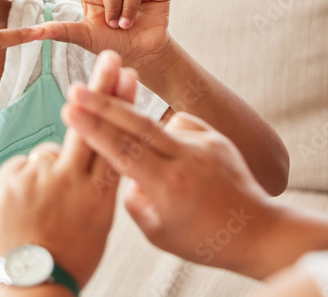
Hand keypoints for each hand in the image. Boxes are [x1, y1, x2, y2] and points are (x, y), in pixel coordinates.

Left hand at [0, 51, 135, 288]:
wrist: (32, 284)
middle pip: (91, 124)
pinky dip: (26, 181)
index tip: (129, 76)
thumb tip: (100, 157)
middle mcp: (75, 180)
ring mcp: (42, 177)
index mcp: (102, 193)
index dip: (123, 105)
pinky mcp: (13, 178)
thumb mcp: (99, 224)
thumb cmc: (69, 257)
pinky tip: (25, 209)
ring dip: (50, 171)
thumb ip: (99, 187)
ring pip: (52, 151)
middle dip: (101, 88)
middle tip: (109, 57)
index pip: (116, 139)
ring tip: (45, 210)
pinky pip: (25, 166)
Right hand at [62, 87, 277, 274]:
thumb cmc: (204, 240)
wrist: (257, 231)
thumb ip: (133, 200)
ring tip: (143, 150)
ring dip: (137, 125)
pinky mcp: (216, 137)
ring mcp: (204, 144)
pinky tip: (173, 155)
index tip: (70, 111)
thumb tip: (121, 170)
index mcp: (169, 185)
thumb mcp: (158, 233)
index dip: (93, 129)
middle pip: (137, 123)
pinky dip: (168, 136)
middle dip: (104, 103)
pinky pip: (180, 126)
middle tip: (78, 88)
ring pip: (158, 124)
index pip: (121, 151)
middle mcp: (187, 159)